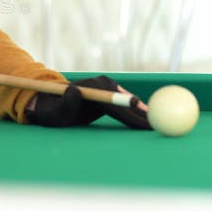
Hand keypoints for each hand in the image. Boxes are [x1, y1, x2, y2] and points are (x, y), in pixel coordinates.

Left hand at [25, 75, 150, 129]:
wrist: (50, 101)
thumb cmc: (52, 111)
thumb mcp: (55, 112)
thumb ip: (65, 104)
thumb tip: (74, 91)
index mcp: (93, 89)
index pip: (118, 105)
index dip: (134, 116)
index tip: (148, 125)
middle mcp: (103, 84)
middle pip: (128, 103)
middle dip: (144, 116)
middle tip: (161, 127)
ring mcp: (107, 86)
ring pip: (129, 102)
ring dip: (142, 113)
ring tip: (157, 125)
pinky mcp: (109, 90)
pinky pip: (126, 103)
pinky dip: (135, 112)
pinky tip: (145, 120)